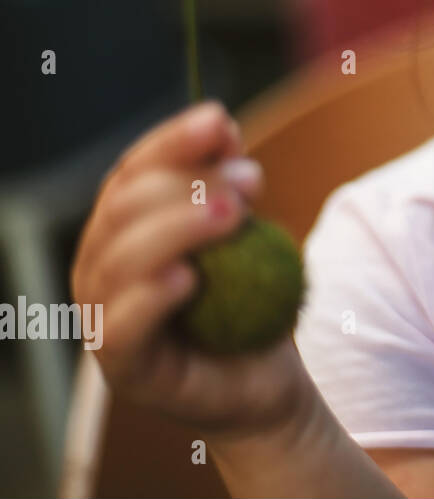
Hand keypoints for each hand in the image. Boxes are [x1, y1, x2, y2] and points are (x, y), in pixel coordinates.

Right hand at [70, 100, 310, 439]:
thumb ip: (229, 184)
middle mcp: (100, 268)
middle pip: (124, 209)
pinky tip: (188, 280)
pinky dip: (151, 298)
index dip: (171, 142)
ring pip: (121, 260)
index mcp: (121, 229)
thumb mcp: (249, 232)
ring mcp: (103, 317)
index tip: (221, 120)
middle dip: (187, 183)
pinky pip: (123, 327)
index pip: (131, 172)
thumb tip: (222, 128)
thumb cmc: (252, 300)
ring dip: (179, 228)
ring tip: (235, 216)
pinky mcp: (122, 366)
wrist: (268, 378)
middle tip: (251, 182)